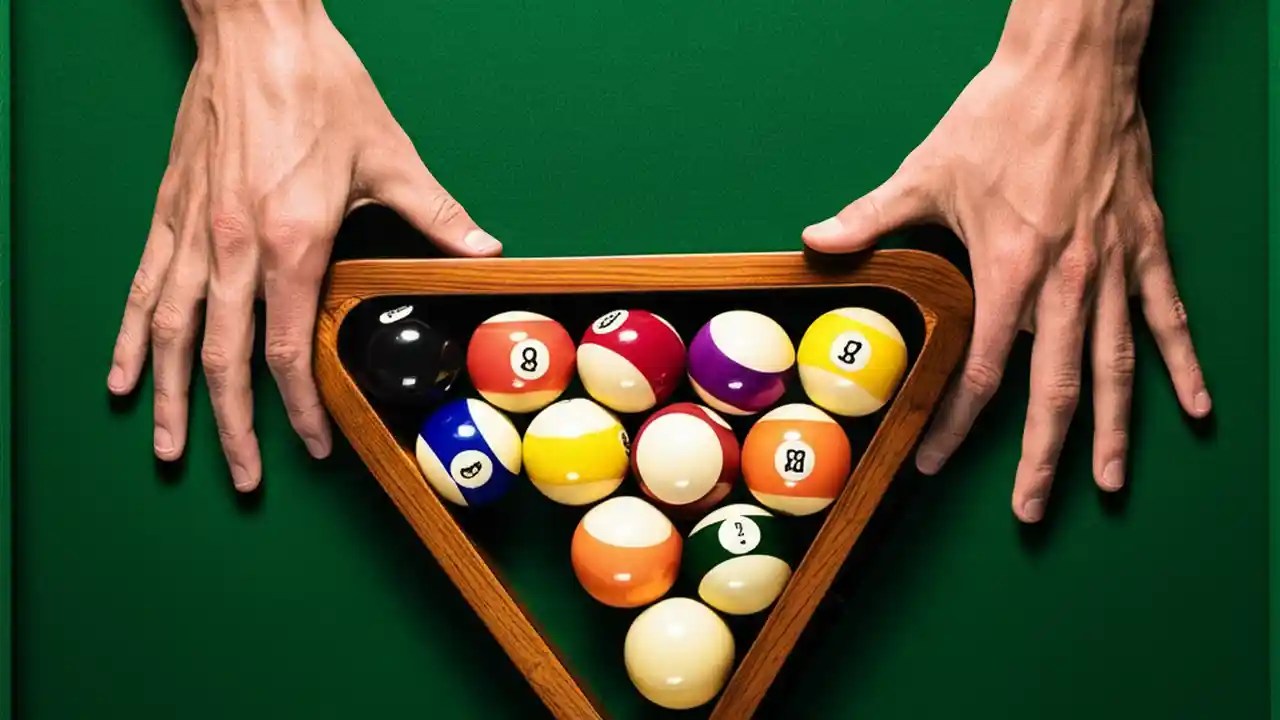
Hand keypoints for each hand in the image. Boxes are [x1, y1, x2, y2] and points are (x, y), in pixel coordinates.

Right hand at [107, 0, 502, 491]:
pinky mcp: (170, 213)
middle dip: (232, 428)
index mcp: (293, 241)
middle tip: (242, 477)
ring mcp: (194, 232)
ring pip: (171, 335)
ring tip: (169, 448)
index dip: (299, 409)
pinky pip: (143, 289)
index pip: (288, 350)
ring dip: (172, 398)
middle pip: (225, 360)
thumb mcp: (390, 155)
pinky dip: (131, 338)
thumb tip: (482, 249)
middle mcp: (233, 246)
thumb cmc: (320, 87)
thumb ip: (435, 215)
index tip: (314, 445)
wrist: (256, 31)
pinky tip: (123, 377)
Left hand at [801, 0, 1209, 521]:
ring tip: (1110, 483)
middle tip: (1029, 509)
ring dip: (1115, 431)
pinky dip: (1182, 363)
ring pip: (1117, 368)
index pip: (982, 372)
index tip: (935, 460)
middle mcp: (1067, 282)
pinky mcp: (1146, 246)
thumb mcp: (926, 171)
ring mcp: (1113, 268)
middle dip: (1041, 458)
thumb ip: (872, 219)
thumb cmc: (1001, 117)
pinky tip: (1195, 406)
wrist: (1073, 67)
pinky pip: (1168, 317)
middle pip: (1056, 391)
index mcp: (1010, 271)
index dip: (956, 424)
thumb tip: (817, 241)